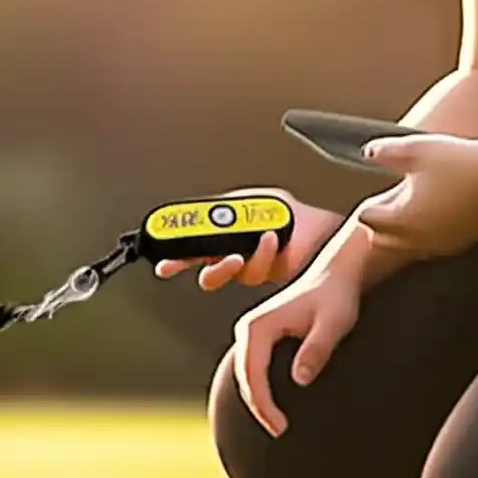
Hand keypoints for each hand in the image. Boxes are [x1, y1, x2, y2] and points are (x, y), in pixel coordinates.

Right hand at [154, 187, 343, 289]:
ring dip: (224, 263)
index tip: (157, 245)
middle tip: (171, 264)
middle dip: (181, 263)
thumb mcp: (253, 201)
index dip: (172, 246)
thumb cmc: (293, 214)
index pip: (191, 241)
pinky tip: (269, 242)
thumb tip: (203, 208)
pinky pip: (250, 272)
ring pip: (218, 274)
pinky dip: (259, 255)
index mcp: (226, 232)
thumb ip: (228, 206)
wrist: (320, 229)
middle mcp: (230, 251)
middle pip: (195, 263)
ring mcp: (245, 267)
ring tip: (236, 252)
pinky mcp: (263, 276)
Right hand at [232, 220, 371, 435]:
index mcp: (259, 325)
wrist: (337, 273)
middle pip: (243, 375)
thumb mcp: (333, 323)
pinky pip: (253, 366)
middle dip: (258, 406)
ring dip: (257, 398)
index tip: (281, 425)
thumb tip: (299, 379)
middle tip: (279, 431)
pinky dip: (259, 386)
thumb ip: (317, 349)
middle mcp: (249, 326)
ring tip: (276, 423)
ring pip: (245, 372)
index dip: (264, 404)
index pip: (252, 373)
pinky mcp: (261, 334)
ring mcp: (253, 329)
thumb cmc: (337, 297)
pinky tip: (274, 403)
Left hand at [358, 132, 477, 255]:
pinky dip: (425, 234)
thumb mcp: (416, 149)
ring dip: (403, 230)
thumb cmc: (462, 161)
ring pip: (407, 245)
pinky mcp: (461, 243)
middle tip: (387, 201)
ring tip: (412, 205)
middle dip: (381, 223)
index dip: (368, 205)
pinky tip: (435, 212)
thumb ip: (385, 153)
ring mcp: (441, 244)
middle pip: (383, 239)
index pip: (367, 220)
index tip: (374, 193)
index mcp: (402, 219)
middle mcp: (419, 239)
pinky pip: (431, 245)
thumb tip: (367, 154)